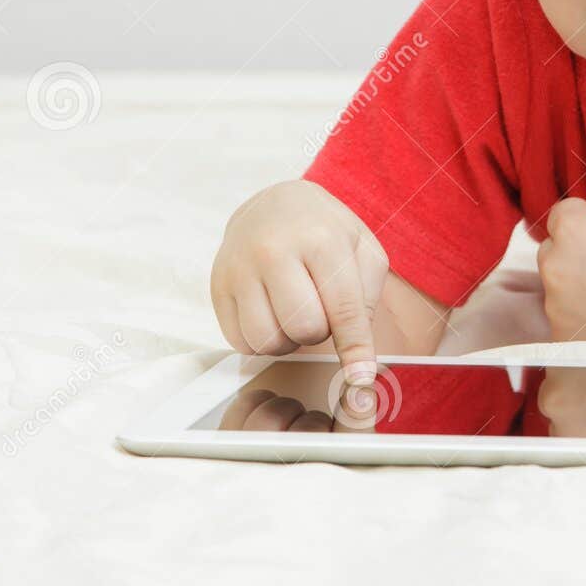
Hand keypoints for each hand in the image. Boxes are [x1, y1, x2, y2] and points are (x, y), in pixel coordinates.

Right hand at [210, 180, 387, 382]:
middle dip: (320, 331)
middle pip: (304, 329)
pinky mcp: (217, 285)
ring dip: (289, 339)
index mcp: (320, 239)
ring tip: (294, 311)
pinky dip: (262, 339)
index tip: (360, 380)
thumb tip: (359, 361)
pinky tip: (271, 314)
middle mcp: (274, 251)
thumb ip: (368, 300)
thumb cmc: (326, 233)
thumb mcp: (363, 250)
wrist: (274, 205)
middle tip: (319, 307)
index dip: (355, 349)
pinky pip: (241, 342)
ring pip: (268, 341)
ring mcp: (240, 268)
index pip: (343, 310)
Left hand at [535, 186, 585, 343]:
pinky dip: (584, 323)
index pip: (564, 213)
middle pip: (553, 251)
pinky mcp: (562, 340)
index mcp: (572, 228)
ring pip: (558, 290)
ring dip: (579, 290)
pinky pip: (566, 324)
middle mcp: (554, 267)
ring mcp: (554, 308)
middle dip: (576, 254)